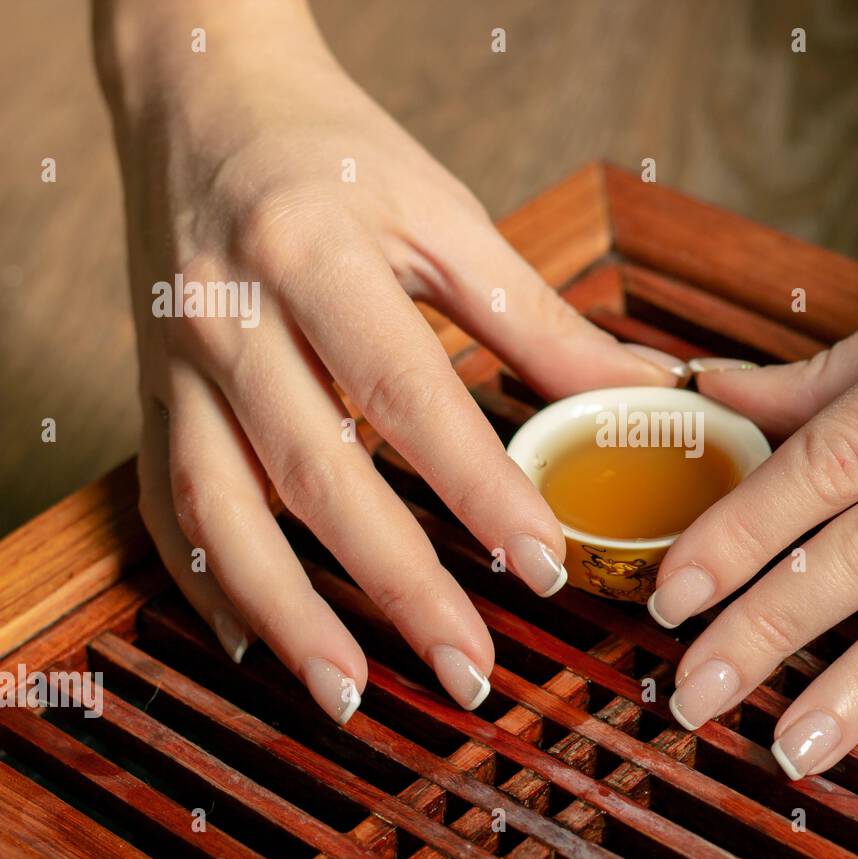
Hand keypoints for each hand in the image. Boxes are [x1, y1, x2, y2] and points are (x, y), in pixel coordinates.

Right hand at [96, 0, 683, 721]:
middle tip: (468, 668)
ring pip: (221, 508)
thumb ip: (534, 316)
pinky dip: (210, 582)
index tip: (542, 567)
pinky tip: (256, 645)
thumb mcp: (441, 214)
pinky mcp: (151, 391)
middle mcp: (229, 312)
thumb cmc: (335, 150)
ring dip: (286, 613)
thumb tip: (641, 390)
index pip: (405, 391)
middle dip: (393, 583)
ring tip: (351, 697)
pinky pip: (167, 504)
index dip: (476, 487)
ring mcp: (175, 360)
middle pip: (313, 471)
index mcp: (312, 251)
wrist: (201, 97)